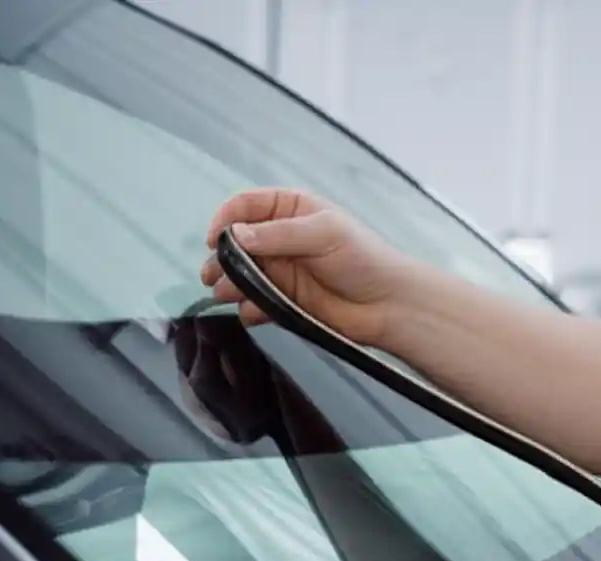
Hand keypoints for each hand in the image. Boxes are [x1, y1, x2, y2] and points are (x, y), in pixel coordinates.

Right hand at [202, 188, 423, 345]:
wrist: (388, 306)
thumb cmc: (361, 259)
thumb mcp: (324, 233)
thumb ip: (279, 234)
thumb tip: (236, 236)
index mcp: (291, 209)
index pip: (245, 206)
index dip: (226, 219)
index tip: (216, 240)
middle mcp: (280, 239)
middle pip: (236, 244)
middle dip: (222, 259)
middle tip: (213, 277)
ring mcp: (280, 272)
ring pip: (239, 275)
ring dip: (228, 285)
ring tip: (227, 294)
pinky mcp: (282, 302)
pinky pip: (253, 304)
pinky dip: (247, 309)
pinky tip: (253, 313)